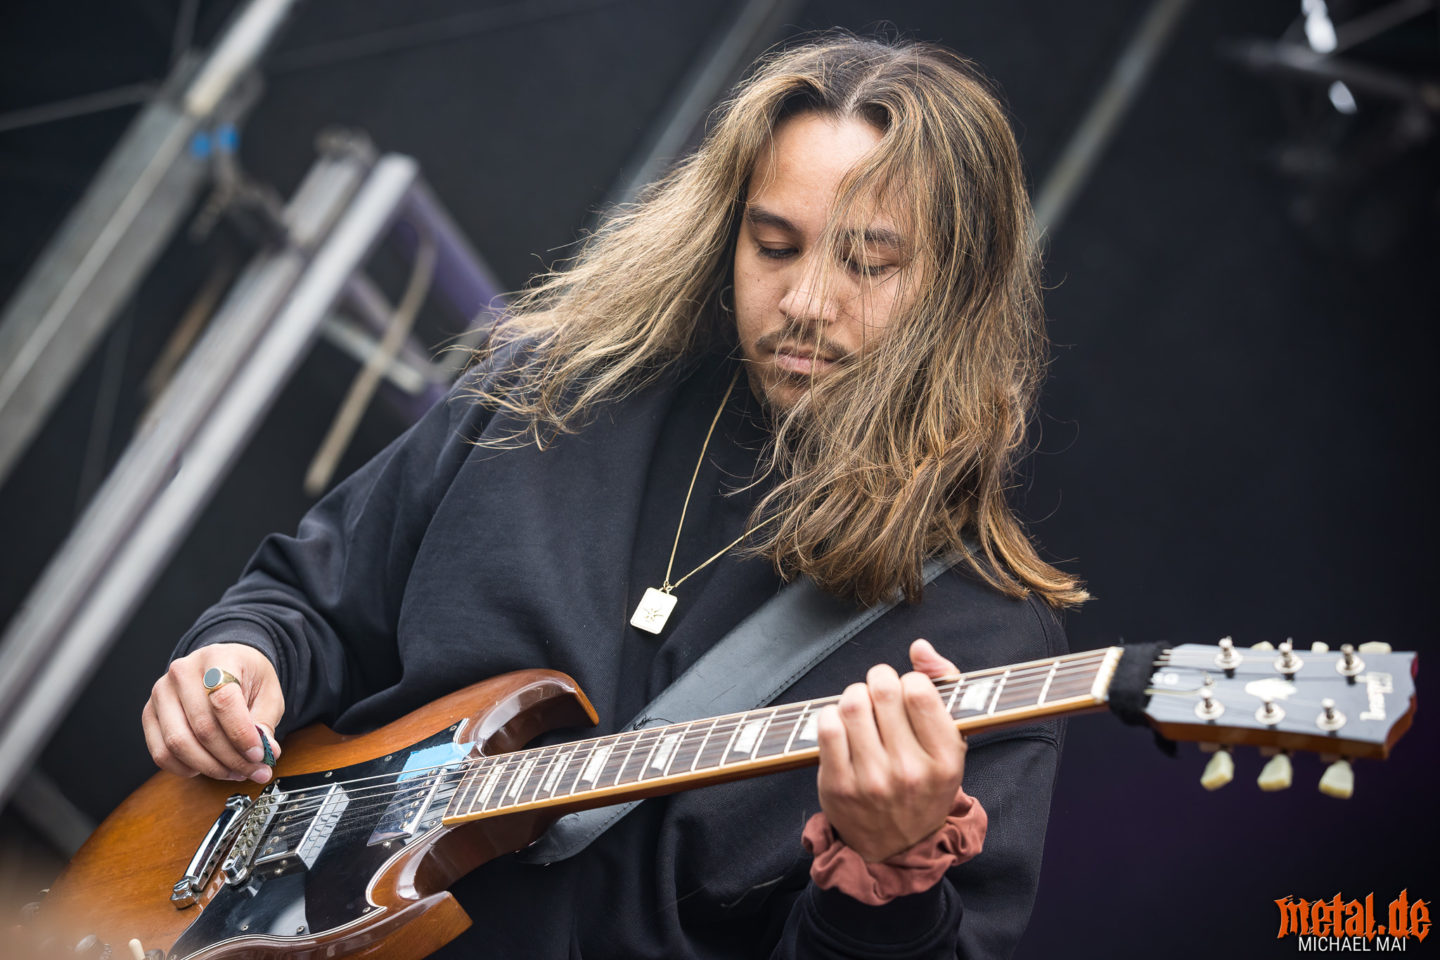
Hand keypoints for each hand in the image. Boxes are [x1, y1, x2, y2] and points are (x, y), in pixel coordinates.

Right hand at [141, 643, 284, 782]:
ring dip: (210, 767)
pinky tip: (208, 767)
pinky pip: (161, 753)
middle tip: (253, 770)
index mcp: (217, 659)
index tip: (259, 754)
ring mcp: (161, 694)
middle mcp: (182, 673)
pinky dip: (186, 768)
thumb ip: (265, 722)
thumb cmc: (245, 677)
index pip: (224, 700)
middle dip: (231, 758)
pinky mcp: (149, 714)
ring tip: (235, 772)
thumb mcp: (268, 692)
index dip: (242, 734)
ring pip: (179, 743)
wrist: (222, 666)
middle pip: (202, 727)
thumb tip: (266, 752)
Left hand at [815, 638, 965, 861]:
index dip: (908, 681)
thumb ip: (944, 685)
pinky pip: (827, 727)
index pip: (919, 691)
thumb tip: (919, 647)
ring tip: (861, 708)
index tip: (907, 693)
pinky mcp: (838, 787)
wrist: (897, 845)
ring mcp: (872, 781)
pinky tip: (842, 725)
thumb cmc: (924, 781)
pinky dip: (831, 715)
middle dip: (878, 681)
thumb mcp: (949, 741)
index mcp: (945, 759)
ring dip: (854, 696)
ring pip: (851, 705)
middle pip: (882, 692)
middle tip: (879, 692)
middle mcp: (910, 771)